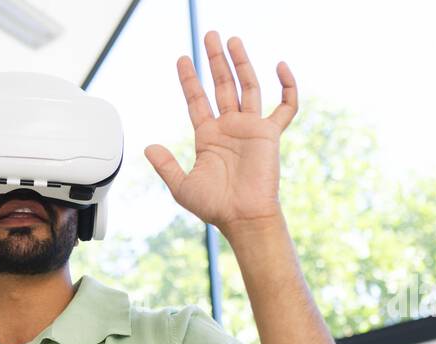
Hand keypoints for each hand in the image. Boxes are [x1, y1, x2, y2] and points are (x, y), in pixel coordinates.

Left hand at [145, 31, 296, 234]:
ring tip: (231, 40)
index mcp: (208, 137)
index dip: (189, 80)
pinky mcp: (269, 134)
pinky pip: (285, 106)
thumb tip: (148, 147)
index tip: (182, 59)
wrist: (242, 217)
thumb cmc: (215, 206)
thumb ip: (166, 165)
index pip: (197, 100)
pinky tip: (279, 65)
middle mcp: (229, 128)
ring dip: (240, 62)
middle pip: (222, 85)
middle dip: (215, 60)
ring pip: (247, 86)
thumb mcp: (182, 186)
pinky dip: (287, 86)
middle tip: (209, 35)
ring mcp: (250, 128)